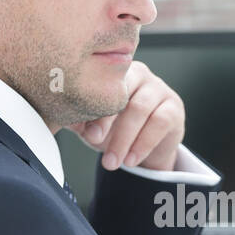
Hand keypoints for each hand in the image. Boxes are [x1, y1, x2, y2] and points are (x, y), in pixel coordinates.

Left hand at [66, 61, 183, 171]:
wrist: (141, 150)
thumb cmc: (112, 130)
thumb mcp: (91, 125)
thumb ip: (77, 119)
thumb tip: (60, 118)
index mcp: (114, 73)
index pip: (104, 86)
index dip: (96, 110)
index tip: (88, 134)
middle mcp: (139, 74)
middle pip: (124, 93)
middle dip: (110, 125)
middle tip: (98, 147)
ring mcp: (159, 88)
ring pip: (141, 109)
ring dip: (125, 139)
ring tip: (113, 162)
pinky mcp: (174, 107)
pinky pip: (160, 122)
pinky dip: (144, 143)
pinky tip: (131, 160)